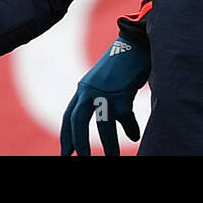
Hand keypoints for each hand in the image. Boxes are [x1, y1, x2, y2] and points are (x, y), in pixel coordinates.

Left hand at [60, 37, 150, 155]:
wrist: (136, 43)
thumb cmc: (122, 63)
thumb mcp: (104, 80)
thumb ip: (100, 97)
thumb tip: (109, 120)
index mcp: (83, 88)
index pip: (69, 116)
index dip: (67, 135)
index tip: (66, 153)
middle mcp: (89, 90)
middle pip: (78, 121)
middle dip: (79, 142)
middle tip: (81, 158)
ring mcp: (106, 91)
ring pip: (103, 124)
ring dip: (108, 145)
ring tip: (113, 158)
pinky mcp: (123, 93)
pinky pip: (126, 119)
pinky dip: (131, 129)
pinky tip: (135, 135)